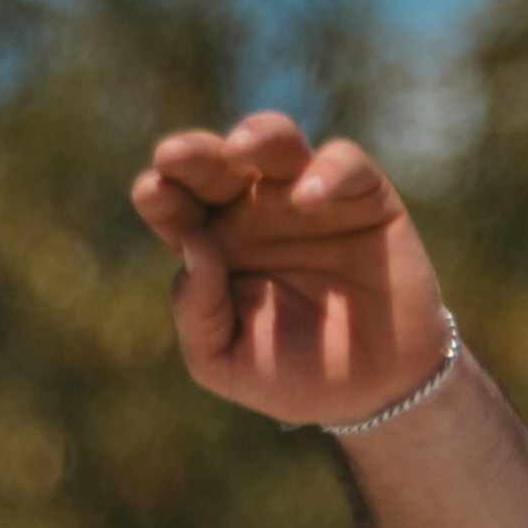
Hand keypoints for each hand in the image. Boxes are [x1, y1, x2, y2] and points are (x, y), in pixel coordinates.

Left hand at [132, 110, 450, 426]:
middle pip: (217, 165)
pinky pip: (344, 164)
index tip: (150, 190)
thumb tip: (192, 243)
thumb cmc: (291, 376)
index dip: (161, 193)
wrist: (376, 391)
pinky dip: (327, 172)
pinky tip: (308, 199)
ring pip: (276, 143)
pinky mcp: (364, 196)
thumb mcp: (225, 362)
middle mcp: (255, 212)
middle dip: (194, 154)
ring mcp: (308, 198)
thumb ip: (197, 312)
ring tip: (239, 149)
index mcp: (214, 244)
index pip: (177, 206)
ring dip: (257, 136)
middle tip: (174, 154)